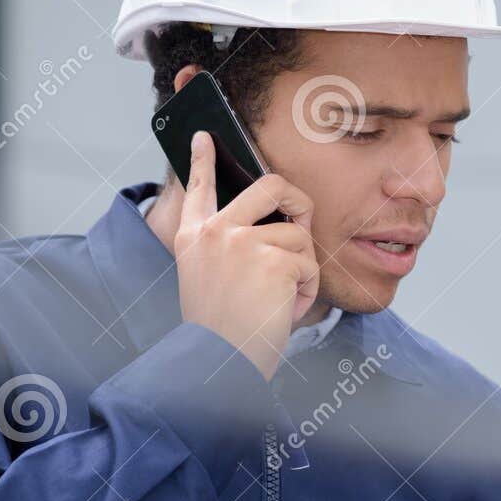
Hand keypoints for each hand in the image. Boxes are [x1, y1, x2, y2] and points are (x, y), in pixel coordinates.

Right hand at [174, 131, 318, 381]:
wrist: (220, 364)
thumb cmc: (224, 330)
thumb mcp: (214, 279)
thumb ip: (234, 247)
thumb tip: (282, 222)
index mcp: (192, 238)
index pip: (197, 188)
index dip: (202, 160)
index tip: (204, 136)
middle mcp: (212, 232)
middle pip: (270, 185)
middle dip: (299, 201)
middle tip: (303, 221)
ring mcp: (240, 242)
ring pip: (298, 235)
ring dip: (300, 269)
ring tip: (278, 299)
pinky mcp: (271, 258)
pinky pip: (308, 263)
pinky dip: (306, 290)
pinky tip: (284, 309)